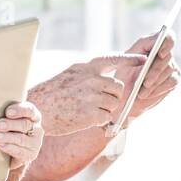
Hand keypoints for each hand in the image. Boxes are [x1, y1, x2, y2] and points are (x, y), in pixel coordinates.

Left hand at [0, 100, 43, 169]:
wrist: (13, 153)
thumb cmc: (9, 130)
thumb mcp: (10, 120)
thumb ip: (5, 114)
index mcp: (33, 116)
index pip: (30, 110)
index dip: (20, 110)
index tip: (8, 112)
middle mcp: (37, 129)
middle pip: (25, 125)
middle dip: (11, 124)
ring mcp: (35, 143)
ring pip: (21, 139)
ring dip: (7, 137)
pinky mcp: (30, 155)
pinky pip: (20, 151)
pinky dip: (8, 148)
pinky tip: (0, 145)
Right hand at [28, 54, 144, 134]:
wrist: (36, 110)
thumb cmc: (52, 94)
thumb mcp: (71, 75)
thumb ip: (90, 76)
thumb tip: (110, 84)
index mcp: (86, 67)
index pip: (114, 59)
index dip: (131, 59)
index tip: (144, 61)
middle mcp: (92, 79)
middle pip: (118, 87)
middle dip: (113, 96)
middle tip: (98, 103)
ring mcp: (92, 96)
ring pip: (114, 103)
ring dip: (106, 109)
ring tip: (86, 110)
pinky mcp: (91, 113)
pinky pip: (107, 117)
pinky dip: (100, 121)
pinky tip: (85, 119)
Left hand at [118, 33, 179, 122]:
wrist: (125, 95)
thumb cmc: (123, 76)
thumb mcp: (123, 64)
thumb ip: (135, 56)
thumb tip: (147, 58)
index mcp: (152, 44)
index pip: (168, 36)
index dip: (167, 43)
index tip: (160, 53)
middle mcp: (164, 53)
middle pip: (167, 56)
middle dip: (155, 70)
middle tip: (145, 82)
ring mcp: (171, 66)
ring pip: (169, 70)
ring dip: (154, 82)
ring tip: (141, 92)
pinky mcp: (173, 79)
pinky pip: (172, 82)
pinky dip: (158, 89)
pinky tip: (148, 94)